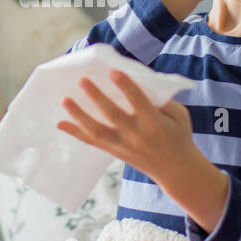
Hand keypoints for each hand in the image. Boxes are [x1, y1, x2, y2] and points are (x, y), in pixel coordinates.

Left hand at [56, 69, 198, 184]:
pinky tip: (61, 122)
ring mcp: (123, 145)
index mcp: (154, 123)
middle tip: (82, 81)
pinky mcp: (115, 152)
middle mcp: (136, 135)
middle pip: (113, 115)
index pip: (138, 102)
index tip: (113, 71)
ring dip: (79, 115)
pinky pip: (92, 142)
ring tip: (65, 100)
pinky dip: (76, 132)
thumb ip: (162, 101)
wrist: (176, 169)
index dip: (126, 86)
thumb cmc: (179, 136)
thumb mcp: (179, 116)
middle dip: (97, 97)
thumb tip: (140, 83)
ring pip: (97, 130)